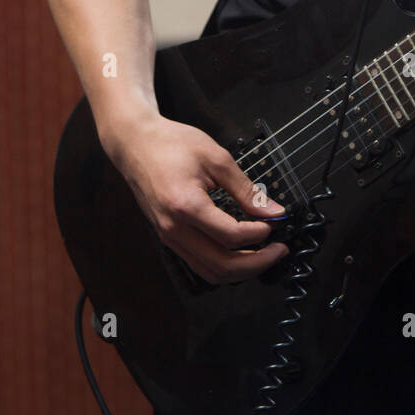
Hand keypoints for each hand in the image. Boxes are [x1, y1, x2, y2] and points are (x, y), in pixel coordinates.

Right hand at [105, 113, 289, 284]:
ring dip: (241, 270)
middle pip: (222, 265)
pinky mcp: (168, 237)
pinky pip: (198, 263)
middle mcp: (174, 228)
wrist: (135, 143)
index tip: (274, 223)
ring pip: (210, 272)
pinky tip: (239, 252)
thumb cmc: (171, 143)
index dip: (259, 234)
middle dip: (257, 263)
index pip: (231, 236)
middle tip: (279, 251)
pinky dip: (223, 264)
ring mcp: (168, 236)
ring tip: (263, 256)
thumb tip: (272, 211)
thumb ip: (246, 189)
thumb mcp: (216, 158)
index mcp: (186, 206)